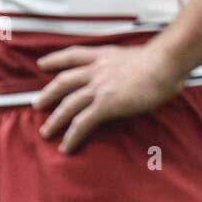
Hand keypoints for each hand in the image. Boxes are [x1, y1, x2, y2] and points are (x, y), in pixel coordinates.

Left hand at [34, 43, 181, 153]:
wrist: (164, 63)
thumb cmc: (161, 60)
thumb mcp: (136, 55)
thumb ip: (129, 63)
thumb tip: (138, 71)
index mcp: (103, 56)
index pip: (72, 55)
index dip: (55, 59)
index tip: (42, 64)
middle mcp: (96, 70)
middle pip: (63, 82)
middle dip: (48, 94)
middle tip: (37, 104)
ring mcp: (98, 87)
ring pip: (68, 105)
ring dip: (54, 120)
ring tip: (45, 131)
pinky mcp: (105, 104)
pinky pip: (82, 122)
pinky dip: (71, 135)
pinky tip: (65, 146)